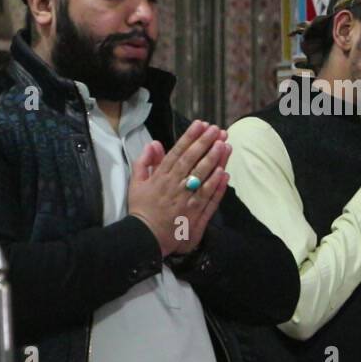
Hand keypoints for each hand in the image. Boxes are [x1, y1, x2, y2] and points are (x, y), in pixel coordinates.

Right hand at [127, 121, 230, 255]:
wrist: (144, 237)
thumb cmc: (141, 209)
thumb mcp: (136, 183)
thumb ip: (144, 162)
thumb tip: (153, 143)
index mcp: (161, 177)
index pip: (178, 152)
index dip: (190, 137)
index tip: (200, 124)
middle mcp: (175, 185)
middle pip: (193, 161)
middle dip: (205, 143)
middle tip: (217, 130)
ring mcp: (186, 200)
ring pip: (203, 177)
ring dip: (214, 160)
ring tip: (224, 144)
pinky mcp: (195, 214)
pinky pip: (208, 198)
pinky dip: (216, 186)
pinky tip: (225, 173)